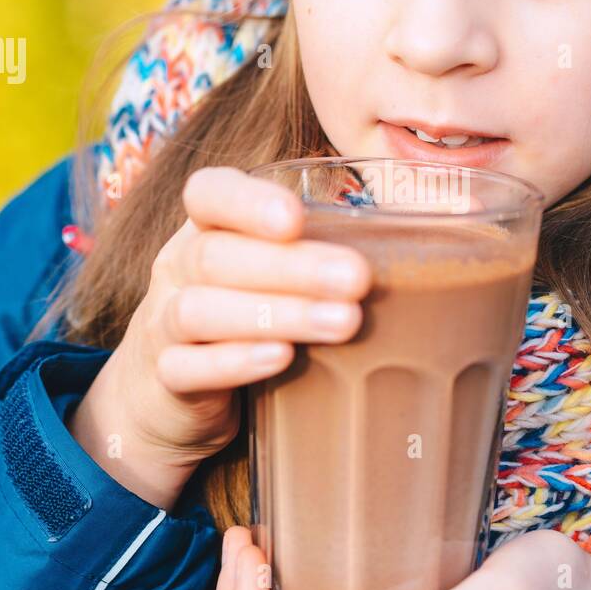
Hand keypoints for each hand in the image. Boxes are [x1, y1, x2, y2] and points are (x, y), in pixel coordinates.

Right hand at [66, 166, 372, 510]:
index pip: (208, 193)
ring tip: (342, 324)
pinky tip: (281, 359)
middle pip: (217, 255)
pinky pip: (188, 368)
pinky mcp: (165, 378)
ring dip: (277, 313)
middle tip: (357, 278)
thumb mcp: (271, 273)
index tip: (295, 217)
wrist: (168, 396)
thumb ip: (322, 250)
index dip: (247, 202)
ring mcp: (161, 323)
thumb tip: (429, 240)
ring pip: (201, 310)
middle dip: (292, 265)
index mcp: (206, 228)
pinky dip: (235, 362)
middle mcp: (177, 267)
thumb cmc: (245, 315)